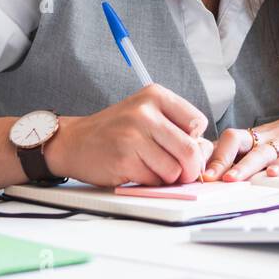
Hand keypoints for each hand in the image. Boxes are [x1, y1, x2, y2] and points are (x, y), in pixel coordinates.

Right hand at [50, 85, 208, 187]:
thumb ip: (175, 127)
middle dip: (190, 168)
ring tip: (152, 168)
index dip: (195, 140)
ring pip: (174, 169)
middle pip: (190, 150)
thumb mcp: (145, 114)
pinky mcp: (124, 160)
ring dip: (168, 177)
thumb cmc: (115, 131)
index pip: (198, 122)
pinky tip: (136, 171)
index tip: (182, 146)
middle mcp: (145, 112)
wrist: (74, 142)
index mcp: (155, 95)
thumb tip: (204, 152)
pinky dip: (150, 182)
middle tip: (183, 173)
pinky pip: (154, 180)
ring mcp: (133, 136)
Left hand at [202, 107, 278, 180]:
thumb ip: (242, 156)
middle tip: (208, 178)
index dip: (211, 155)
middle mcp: (265, 138)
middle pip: (238, 143)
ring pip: (261, 152)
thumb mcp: (264, 143)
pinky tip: (273, 174)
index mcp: (252, 137)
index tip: (195, 172)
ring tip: (232, 179)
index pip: (226, 141)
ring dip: (245, 167)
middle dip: (221, 160)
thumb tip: (210, 174)